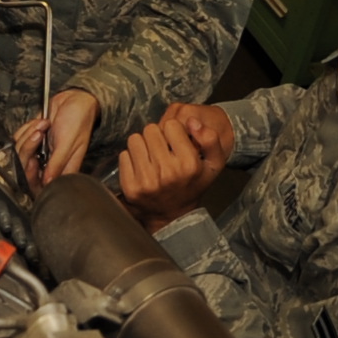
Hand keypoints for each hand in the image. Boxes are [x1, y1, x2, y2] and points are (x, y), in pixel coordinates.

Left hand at [11, 89, 102, 187]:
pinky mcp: (33, 139)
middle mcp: (50, 163)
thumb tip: (48, 183)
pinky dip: (26, 128)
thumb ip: (57, 163)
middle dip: (28, 149)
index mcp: (63, 169)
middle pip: (25, 169)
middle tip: (39, 136)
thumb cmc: (78, 120)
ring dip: (29, 135)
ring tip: (44, 125)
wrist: (75, 99)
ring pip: (20, 152)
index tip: (33, 160)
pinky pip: (19, 139)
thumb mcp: (69, 143)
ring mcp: (40, 151)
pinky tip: (40, 122)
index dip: (32, 176)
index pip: (41, 184)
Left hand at [116, 102, 233, 227]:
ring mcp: (147, 181)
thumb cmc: (192, 185)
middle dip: (156, 136)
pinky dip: (131, 159)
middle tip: (162, 151)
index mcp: (189, 164)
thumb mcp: (213, 164)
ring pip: (135, 139)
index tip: (176, 144)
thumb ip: (210, 139)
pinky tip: (142, 169)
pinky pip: (124, 155)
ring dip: (142, 145)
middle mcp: (168, 172)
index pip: (171, 125)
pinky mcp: (130, 187)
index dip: (173, 132)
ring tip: (151, 158)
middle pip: (150, 129)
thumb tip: (191, 121)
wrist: (173, 216)